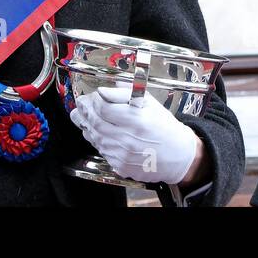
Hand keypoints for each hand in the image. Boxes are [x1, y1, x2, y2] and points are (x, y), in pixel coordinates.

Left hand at [70, 85, 202, 185]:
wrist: (177, 155)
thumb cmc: (163, 125)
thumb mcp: (149, 102)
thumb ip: (125, 93)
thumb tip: (103, 90)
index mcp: (136, 120)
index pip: (103, 108)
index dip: (93, 100)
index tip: (92, 95)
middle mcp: (128, 139)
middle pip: (95, 123)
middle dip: (84, 111)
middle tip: (80, 104)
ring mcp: (123, 155)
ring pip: (95, 138)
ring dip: (86, 125)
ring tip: (84, 116)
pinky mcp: (120, 166)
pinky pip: (102, 151)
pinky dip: (96, 140)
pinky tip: (96, 132)